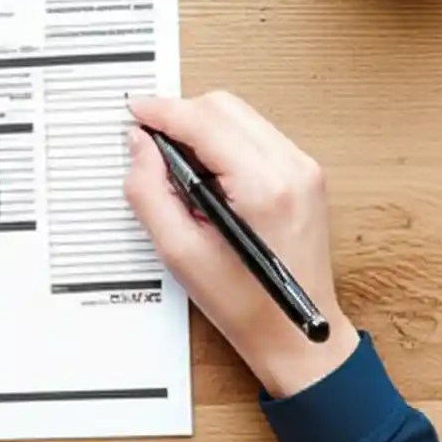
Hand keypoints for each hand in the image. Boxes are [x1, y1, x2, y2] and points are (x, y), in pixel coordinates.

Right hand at [124, 92, 358, 397]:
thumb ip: (150, 192)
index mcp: (263, 187)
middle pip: (225, 107)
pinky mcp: (305, 174)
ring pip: (241, 116)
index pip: (204, 121)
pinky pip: (256, 135)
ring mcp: (304, 168)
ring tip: (179, 169)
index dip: (162, 112)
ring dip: (202, 129)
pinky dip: (224, 142)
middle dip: (181, 116)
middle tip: (150, 145)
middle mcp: (291, 168)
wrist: (294, 334)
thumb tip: (140, 147)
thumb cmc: (246, 304)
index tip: (135, 112)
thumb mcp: (179, 252)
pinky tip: (207, 177)